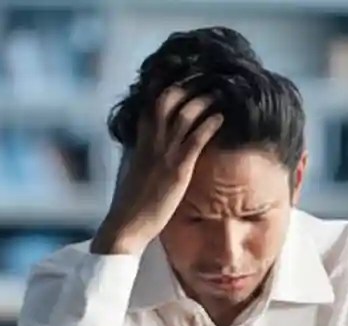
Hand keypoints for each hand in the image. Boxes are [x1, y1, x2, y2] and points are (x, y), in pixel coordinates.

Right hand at [92, 84, 222, 255]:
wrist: (126, 225)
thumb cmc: (131, 202)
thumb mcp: (132, 170)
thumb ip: (140, 153)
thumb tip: (144, 144)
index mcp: (138, 140)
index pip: (150, 103)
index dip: (167, 86)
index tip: (184, 78)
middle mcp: (149, 141)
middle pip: (167, 100)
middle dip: (188, 86)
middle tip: (206, 79)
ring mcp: (162, 154)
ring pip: (184, 115)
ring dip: (203, 100)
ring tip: (219, 93)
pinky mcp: (176, 170)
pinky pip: (195, 140)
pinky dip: (209, 125)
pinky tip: (221, 117)